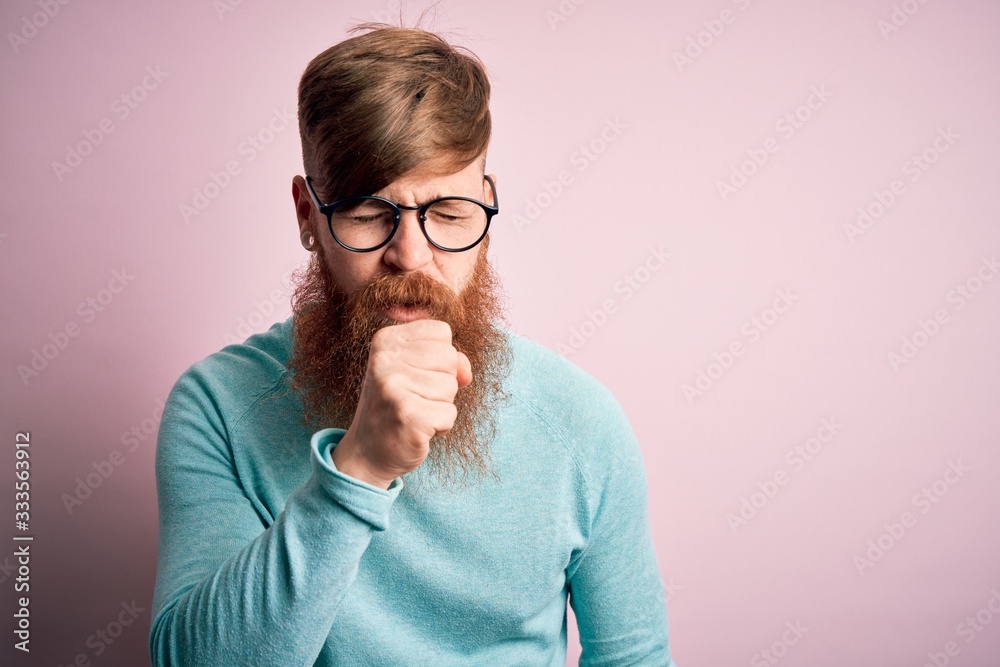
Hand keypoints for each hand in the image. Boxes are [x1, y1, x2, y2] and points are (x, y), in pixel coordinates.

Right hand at [332, 319, 471, 488]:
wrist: (368, 452)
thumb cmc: (397, 406)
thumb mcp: (416, 372)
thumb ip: (447, 359)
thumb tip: (465, 372)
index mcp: (385, 341)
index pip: (441, 332)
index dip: (439, 358)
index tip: (414, 376)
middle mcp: (385, 359)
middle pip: (450, 357)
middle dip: (443, 382)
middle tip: (415, 398)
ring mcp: (394, 387)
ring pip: (452, 386)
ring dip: (441, 405)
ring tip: (415, 413)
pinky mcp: (408, 415)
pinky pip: (450, 414)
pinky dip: (441, 426)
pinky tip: (418, 429)